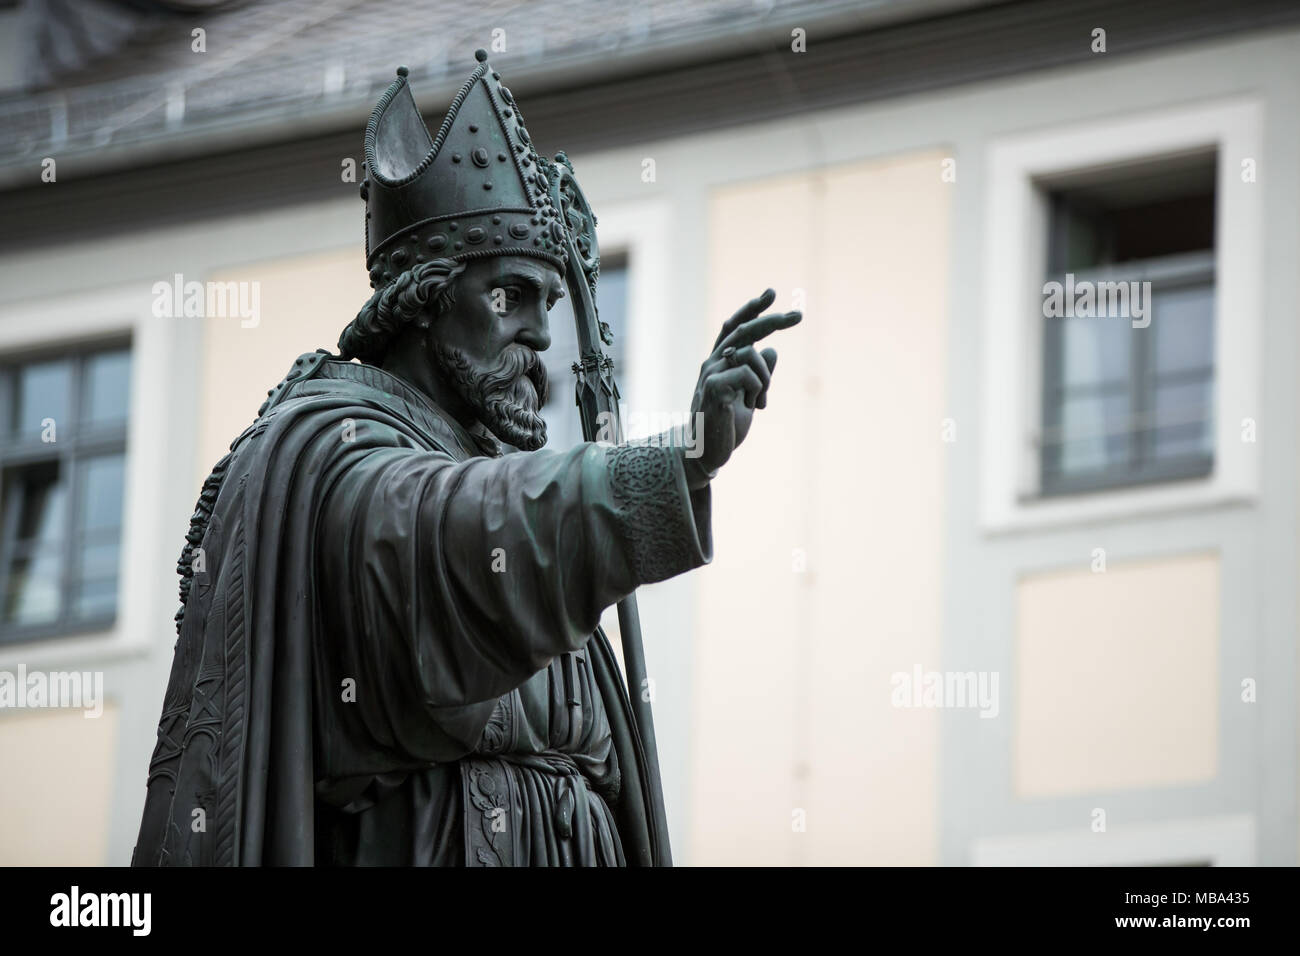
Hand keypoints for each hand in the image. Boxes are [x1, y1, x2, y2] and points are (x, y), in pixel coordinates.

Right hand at [685, 288, 801, 488]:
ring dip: (765, 378)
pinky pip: (747, 375)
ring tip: (761, 401)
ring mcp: (710, 374)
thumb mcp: (750, 396)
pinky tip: (754, 406)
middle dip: (772, 320)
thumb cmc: (727, 424)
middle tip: (798, 316)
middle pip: (744, 331)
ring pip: (750, 353)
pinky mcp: (712, 388)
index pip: (734, 327)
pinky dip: (758, 389)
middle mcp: (712, 363)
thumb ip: (759, 373)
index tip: (771, 293)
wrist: (706, 453)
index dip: (751, 309)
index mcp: (720, 362)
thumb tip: (771, 349)